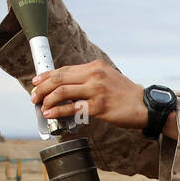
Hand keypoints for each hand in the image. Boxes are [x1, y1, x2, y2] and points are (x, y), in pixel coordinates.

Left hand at [31, 60, 149, 128]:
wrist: (145, 106)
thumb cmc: (126, 95)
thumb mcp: (108, 79)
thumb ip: (89, 80)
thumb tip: (67, 88)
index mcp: (95, 66)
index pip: (65, 69)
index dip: (47, 76)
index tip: (36, 82)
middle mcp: (95, 75)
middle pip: (60, 78)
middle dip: (42, 87)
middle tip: (34, 96)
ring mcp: (96, 90)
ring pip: (63, 91)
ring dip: (47, 99)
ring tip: (40, 106)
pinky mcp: (98, 106)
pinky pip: (72, 107)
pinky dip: (58, 110)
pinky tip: (50, 114)